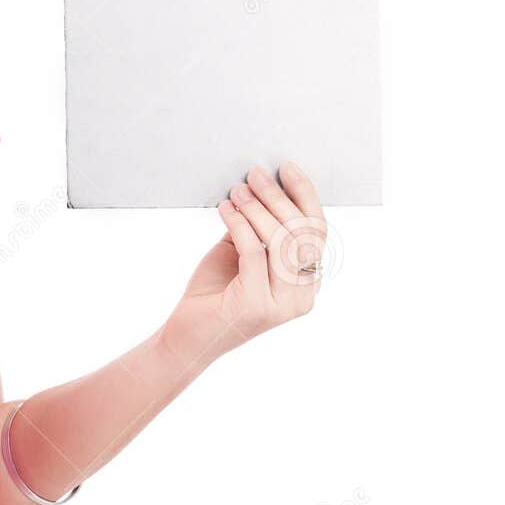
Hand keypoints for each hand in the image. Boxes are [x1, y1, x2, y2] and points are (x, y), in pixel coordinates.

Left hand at [162, 161, 327, 362]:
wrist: (187, 336)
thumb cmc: (214, 292)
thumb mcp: (241, 253)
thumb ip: (258, 228)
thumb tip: (261, 183)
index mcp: (306, 282)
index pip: (317, 232)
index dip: (305, 196)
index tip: (287, 168)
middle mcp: (302, 296)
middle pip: (301, 234)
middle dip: (278, 197)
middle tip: (254, 175)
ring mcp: (282, 304)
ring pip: (281, 242)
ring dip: (258, 209)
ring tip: (237, 190)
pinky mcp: (256, 305)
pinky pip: (254, 252)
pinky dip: (240, 224)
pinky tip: (225, 208)